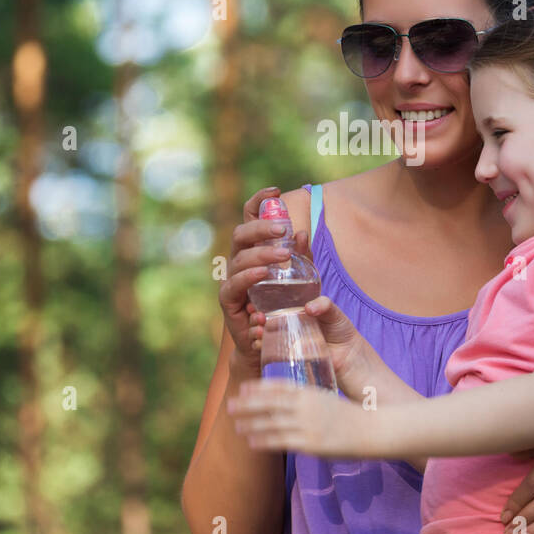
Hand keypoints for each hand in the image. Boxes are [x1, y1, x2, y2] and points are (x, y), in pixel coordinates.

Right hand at [218, 186, 312, 374]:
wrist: (269, 343)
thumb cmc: (284, 306)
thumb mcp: (300, 280)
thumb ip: (301, 257)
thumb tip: (303, 233)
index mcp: (254, 250)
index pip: (249, 219)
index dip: (258, 201)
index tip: (274, 190)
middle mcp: (239, 261)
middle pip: (241, 234)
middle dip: (261, 228)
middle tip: (284, 229)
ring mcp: (232, 281)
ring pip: (238, 259)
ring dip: (260, 254)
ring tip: (283, 255)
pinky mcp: (229, 303)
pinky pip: (233, 287)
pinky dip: (247, 280)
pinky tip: (262, 275)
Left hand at [227, 380, 370, 457]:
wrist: (373, 430)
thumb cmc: (351, 417)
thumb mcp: (328, 400)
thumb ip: (309, 401)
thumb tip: (290, 404)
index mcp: (311, 392)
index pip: (279, 386)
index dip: (259, 387)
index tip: (243, 388)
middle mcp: (306, 405)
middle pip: (269, 403)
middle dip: (247, 404)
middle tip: (229, 405)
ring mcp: (307, 424)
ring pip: (271, 422)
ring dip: (250, 423)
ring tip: (235, 426)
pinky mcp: (310, 443)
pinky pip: (281, 440)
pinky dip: (263, 440)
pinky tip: (251, 441)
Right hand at [247, 295, 369, 387]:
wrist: (349, 357)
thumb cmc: (342, 330)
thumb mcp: (334, 312)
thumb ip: (324, 304)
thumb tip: (308, 308)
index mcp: (297, 312)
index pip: (277, 304)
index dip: (264, 302)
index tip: (256, 301)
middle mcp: (289, 325)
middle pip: (266, 319)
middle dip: (257, 317)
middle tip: (256, 316)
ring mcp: (287, 341)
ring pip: (265, 334)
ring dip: (256, 332)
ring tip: (258, 331)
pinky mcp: (287, 356)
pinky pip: (271, 351)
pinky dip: (262, 347)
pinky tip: (260, 344)